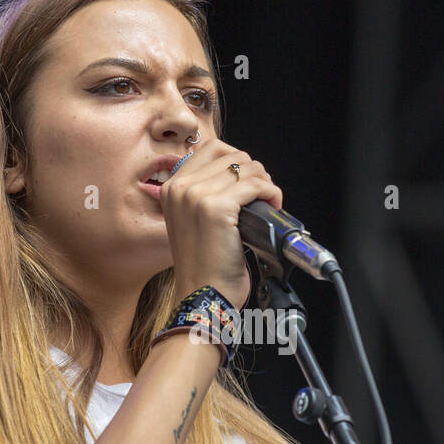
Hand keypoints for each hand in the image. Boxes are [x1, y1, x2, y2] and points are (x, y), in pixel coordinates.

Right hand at [160, 136, 283, 310]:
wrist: (204, 295)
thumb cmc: (204, 266)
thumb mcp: (194, 221)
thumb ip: (206, 193)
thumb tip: (240, 173)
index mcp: (171, 188)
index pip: (211, 148)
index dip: (236, 161)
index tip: (248, 180)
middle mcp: (179, 188)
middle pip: (231, 155)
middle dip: (254, 172)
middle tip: (262, 196)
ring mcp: (195, 196)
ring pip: (246, 167)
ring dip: (265, 183)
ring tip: (267, 204)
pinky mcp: (215, 208)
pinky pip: (256, 184)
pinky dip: (272, 193)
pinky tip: (273, 207)